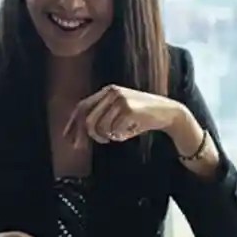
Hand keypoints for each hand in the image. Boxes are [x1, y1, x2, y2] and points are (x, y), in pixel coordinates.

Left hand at [63, 85, 187, 146]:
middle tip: (91, 145)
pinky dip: (119, 136)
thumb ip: (100, 117)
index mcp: (107, 91)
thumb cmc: (141, 116)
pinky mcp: (129, 109)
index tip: (67, 138)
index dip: (72, 123)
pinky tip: (129, 132)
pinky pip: (115, 130)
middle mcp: (112, 92)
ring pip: (100, 127)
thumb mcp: (118, 112)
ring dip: (106, 137)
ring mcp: (121, 100)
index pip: (82, 107)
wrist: (169, 112)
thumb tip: (79, 134)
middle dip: (86, 135)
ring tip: (117, 136)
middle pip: (87, 118)